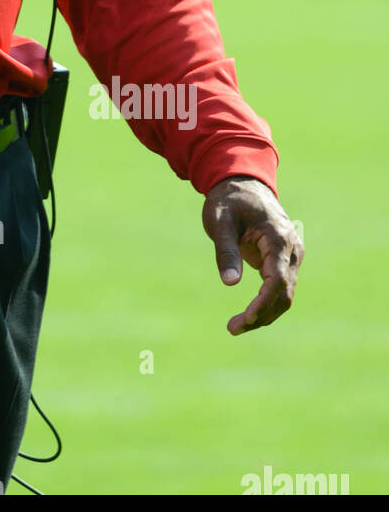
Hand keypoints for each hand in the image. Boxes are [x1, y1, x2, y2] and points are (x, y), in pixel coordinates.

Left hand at [202, 177, 302, 335]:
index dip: (262, 304)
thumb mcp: (220, 221)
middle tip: (232, 328)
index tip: (243, 320)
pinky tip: (247, 315)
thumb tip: (230, 283)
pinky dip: (266, 303)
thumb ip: (226, 251)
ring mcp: (291, 255)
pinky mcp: (285, 260)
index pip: (277, 281)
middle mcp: (292, 250)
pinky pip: (280, 287)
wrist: (243, 183)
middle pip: (284, 293)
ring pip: (285, 294)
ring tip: (235, 326)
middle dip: (261, 315)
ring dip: (264, 313)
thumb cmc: (228, 200)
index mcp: (278, 238)